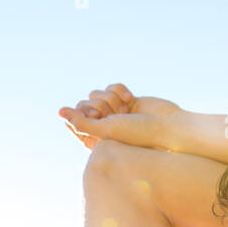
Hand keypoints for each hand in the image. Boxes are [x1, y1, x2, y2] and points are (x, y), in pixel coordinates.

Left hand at [58, 82, 182, 150]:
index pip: (73, 120)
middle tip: (113, 114)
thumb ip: (81, 123)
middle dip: (99, 105)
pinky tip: (129, 98)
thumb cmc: (138, 135)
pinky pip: (111, 86)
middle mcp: (103, 126)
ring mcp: (114, 112)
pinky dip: (118, 89)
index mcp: (95, 139)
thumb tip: (59, 112)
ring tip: (124, 108)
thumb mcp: (106, 131)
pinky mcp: (124, 100)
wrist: (169, 126)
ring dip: (109, 97)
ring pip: (97, 93)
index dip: (82, 113)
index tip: (97, 116)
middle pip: (84, 104)